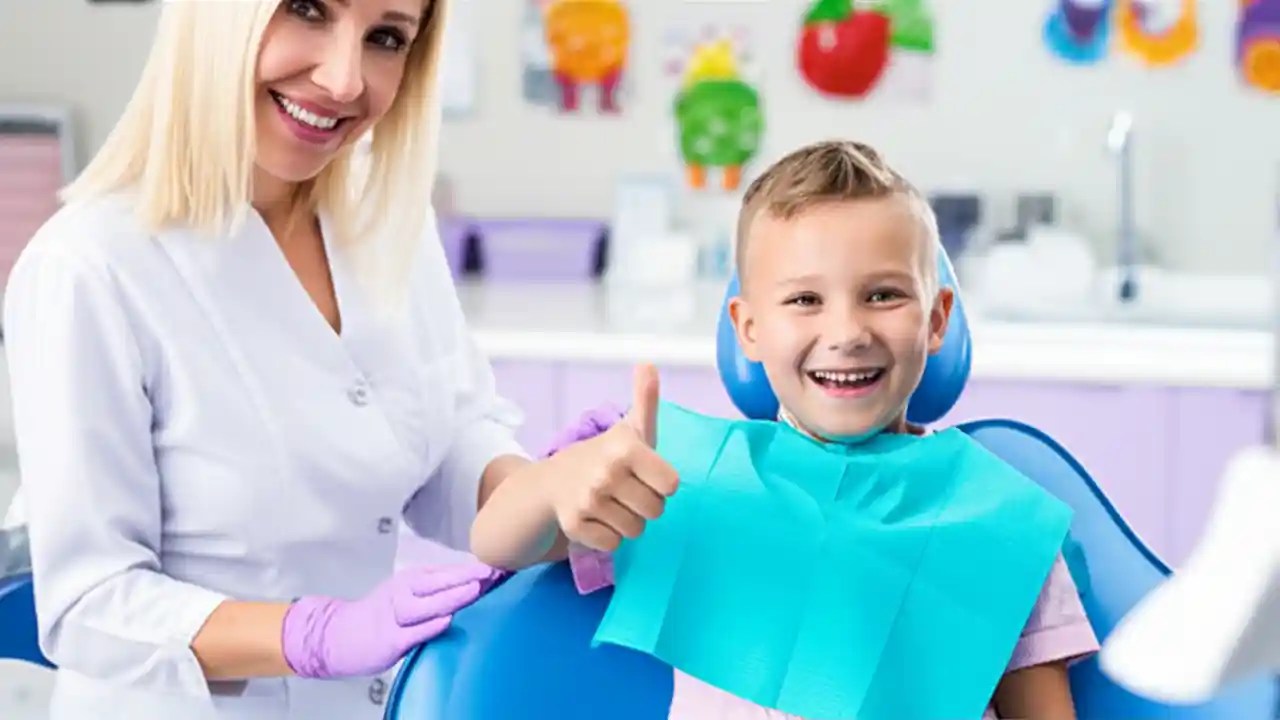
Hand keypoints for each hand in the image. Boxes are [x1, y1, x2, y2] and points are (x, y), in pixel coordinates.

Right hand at [281, 561, 504, 678]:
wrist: (339, 635)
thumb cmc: (382, 615)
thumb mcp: (410, 593)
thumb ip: (440, 589)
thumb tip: (481, 582)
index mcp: (413, 580)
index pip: (448, 572)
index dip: (474, 569)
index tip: (501, 564)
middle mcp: (404, 592)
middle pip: (438, 582)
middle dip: (468, 576)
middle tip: (494, 571)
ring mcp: (395, 615)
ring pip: (425, 604)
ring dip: (451, 595)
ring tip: (475, 589)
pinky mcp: (388, 639)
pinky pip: (410, 632)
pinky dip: (428, 626)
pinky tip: (445, 620)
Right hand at [545, 364, 678, 551]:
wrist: (554, 481)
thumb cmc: (607, 456)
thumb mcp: (630, 428)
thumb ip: (645, 398)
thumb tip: (648, 364)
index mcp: (625, 448)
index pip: (672, 485)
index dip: (662, 482)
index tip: (645, 473)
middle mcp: (605, 473)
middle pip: (656, 510)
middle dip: (646, 504)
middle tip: (628, 490)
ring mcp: (588, 501)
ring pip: (636, 530)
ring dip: (628, 521)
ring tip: (613, 504)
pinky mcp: (575, 526)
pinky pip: (613, 544)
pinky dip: (608, 536)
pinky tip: (597, 518)